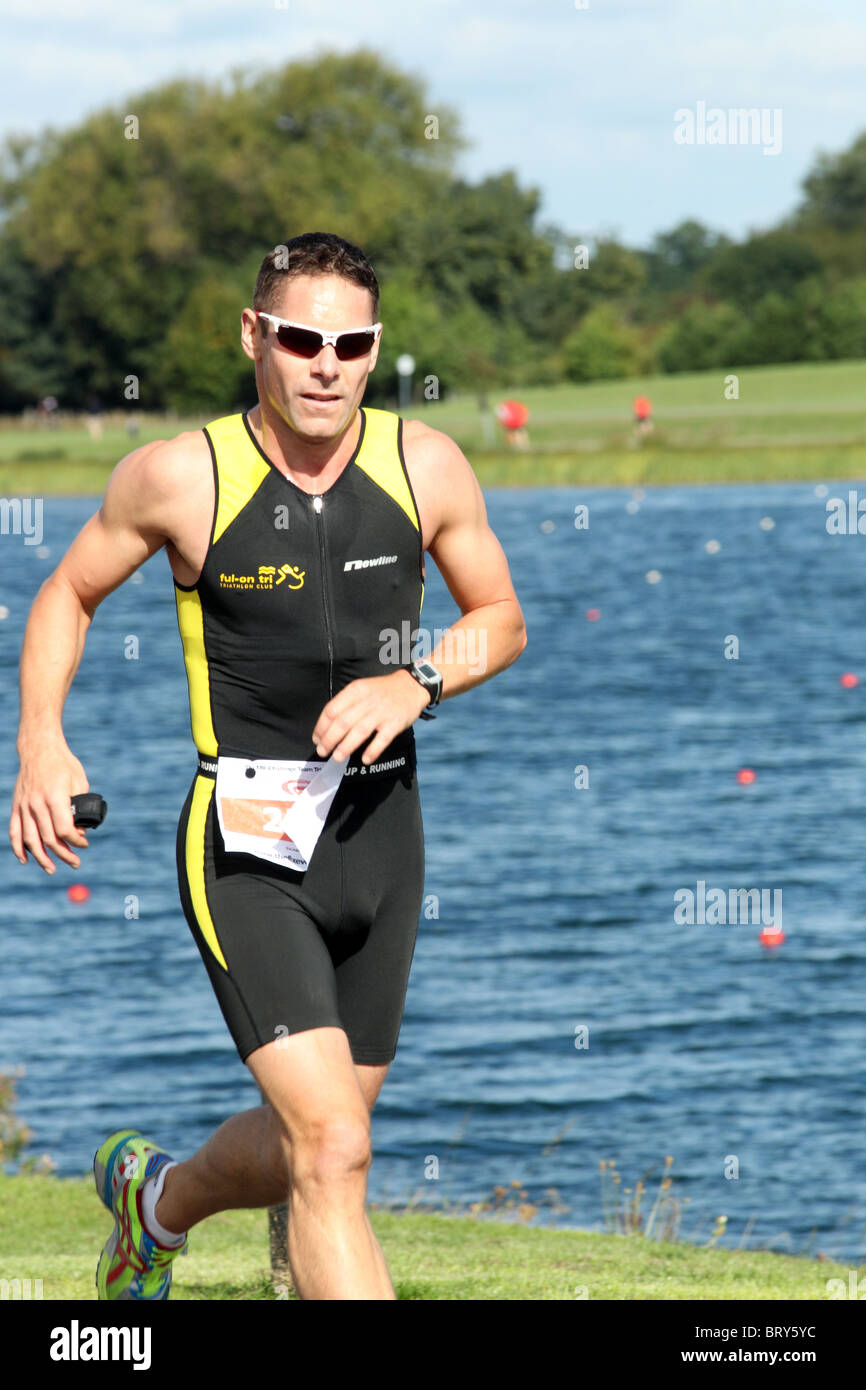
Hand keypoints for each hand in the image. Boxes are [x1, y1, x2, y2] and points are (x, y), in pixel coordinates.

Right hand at [9, 741, 91, 873]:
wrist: (39, 748)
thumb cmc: (64, 764)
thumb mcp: (79, 781)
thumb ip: (80, 806)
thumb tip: (80, 831)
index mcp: (55, 797)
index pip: (64, 829)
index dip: (76, 842)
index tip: (85, 844)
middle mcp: (37, 804)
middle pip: (49, 838)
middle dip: (64, 854)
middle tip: (76, 863)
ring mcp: (24, 806)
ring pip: (30, 840)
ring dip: (42, 858)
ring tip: (52, 870)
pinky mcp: (17, 806)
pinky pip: (14, 831)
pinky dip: (18, 848)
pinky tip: (25, 860)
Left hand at [312, 671, 430, 765]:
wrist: (412, 686)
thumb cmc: (383, 691)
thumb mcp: (362, 688)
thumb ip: (346, 704)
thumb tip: (327, 727)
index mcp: (356, 691)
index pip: (332, 710)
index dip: (321, 727)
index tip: (317, 738)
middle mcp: (367, 701)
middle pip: (342, 722)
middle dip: (329, 740)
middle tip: (322, 751)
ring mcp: (382, 712)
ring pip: (359, 732)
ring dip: (346, 747)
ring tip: (337, 757)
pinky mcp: (395, 723)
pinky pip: (382, 739)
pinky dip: (372, 751)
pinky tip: (365, 759)